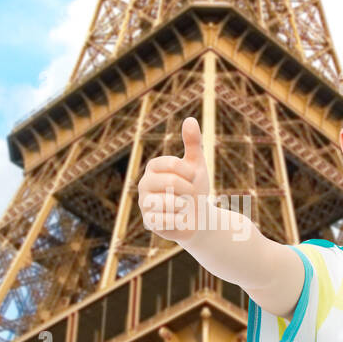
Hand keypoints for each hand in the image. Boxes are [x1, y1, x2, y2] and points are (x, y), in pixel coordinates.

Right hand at [137, 117, 209, 243]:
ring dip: (185, 206)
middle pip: (171, 183)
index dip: (190, 173)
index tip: (193, 178)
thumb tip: (190, 119)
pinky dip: (180, 220)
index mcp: (153, 166)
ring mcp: (144, 203)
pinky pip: (168, 219)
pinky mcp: (149, 222)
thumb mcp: (196, 165)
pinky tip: (180, 219)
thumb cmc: (195, 188)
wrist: (198, 218)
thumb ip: (193, 143)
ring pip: (169, 202)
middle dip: (189, 190)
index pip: (174, 164)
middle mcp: (144, 183)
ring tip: (184, 206)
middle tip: (190, 195)